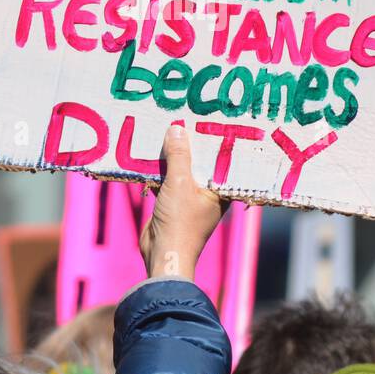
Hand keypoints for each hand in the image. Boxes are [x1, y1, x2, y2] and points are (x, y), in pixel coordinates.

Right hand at [139, 123, 229, 280]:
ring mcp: (190, 198)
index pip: (223, 159)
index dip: (217, 140)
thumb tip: (177, 128)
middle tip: (186, 118)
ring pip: (182, 170)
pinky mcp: (172, 202)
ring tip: (168, 129)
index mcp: (221, 190)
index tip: (213, 119)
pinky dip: (160, 169)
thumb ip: (179, 156)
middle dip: (191, 145)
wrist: (163, 255)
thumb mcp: (179, 183)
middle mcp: (209, 193)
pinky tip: (151, 152)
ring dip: (174, 156)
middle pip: (200, 162)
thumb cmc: (181, 222)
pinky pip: (168, 180)